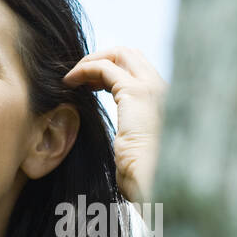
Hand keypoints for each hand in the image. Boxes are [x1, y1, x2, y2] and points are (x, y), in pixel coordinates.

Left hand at [62, 46, 167, 201]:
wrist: (153, 183)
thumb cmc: (144, 177)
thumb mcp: (140, 152)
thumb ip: (134, 137)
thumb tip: (123, 143)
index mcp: (166, 101)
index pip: (139, 69)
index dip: (113, 70)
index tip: (92, 86)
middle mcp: (163, 89)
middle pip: (130, 54)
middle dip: (102, 58)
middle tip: (80, 78)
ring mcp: (152, 88)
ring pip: (118, 54)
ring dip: (91, 61)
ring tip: (72, 78)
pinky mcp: (135, 93)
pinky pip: (103, 67)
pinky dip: (84, 70)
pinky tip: (69, 83)